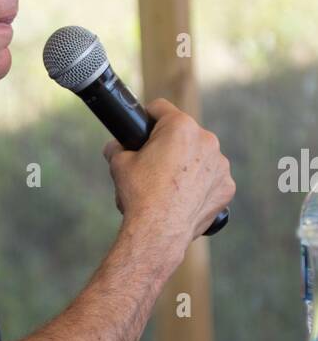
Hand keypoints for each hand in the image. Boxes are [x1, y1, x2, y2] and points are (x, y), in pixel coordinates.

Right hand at [104, 100, 235, 254]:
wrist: (158, 231)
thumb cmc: (140, 195)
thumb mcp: (119, 165)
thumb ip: (117, 148)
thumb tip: (114, 146)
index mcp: (180, 127)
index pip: (161, 108)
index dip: (148, 117)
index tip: (144, 128)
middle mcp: (206, 140)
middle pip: (184, 134)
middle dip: (170, 146)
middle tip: (154, 166)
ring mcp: (220, 164)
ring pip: (200, 157)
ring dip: (188, 165)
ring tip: (169, 187)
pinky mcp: (227, 186)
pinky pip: (212, 180)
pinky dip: (201, 187)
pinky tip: (184, 199)